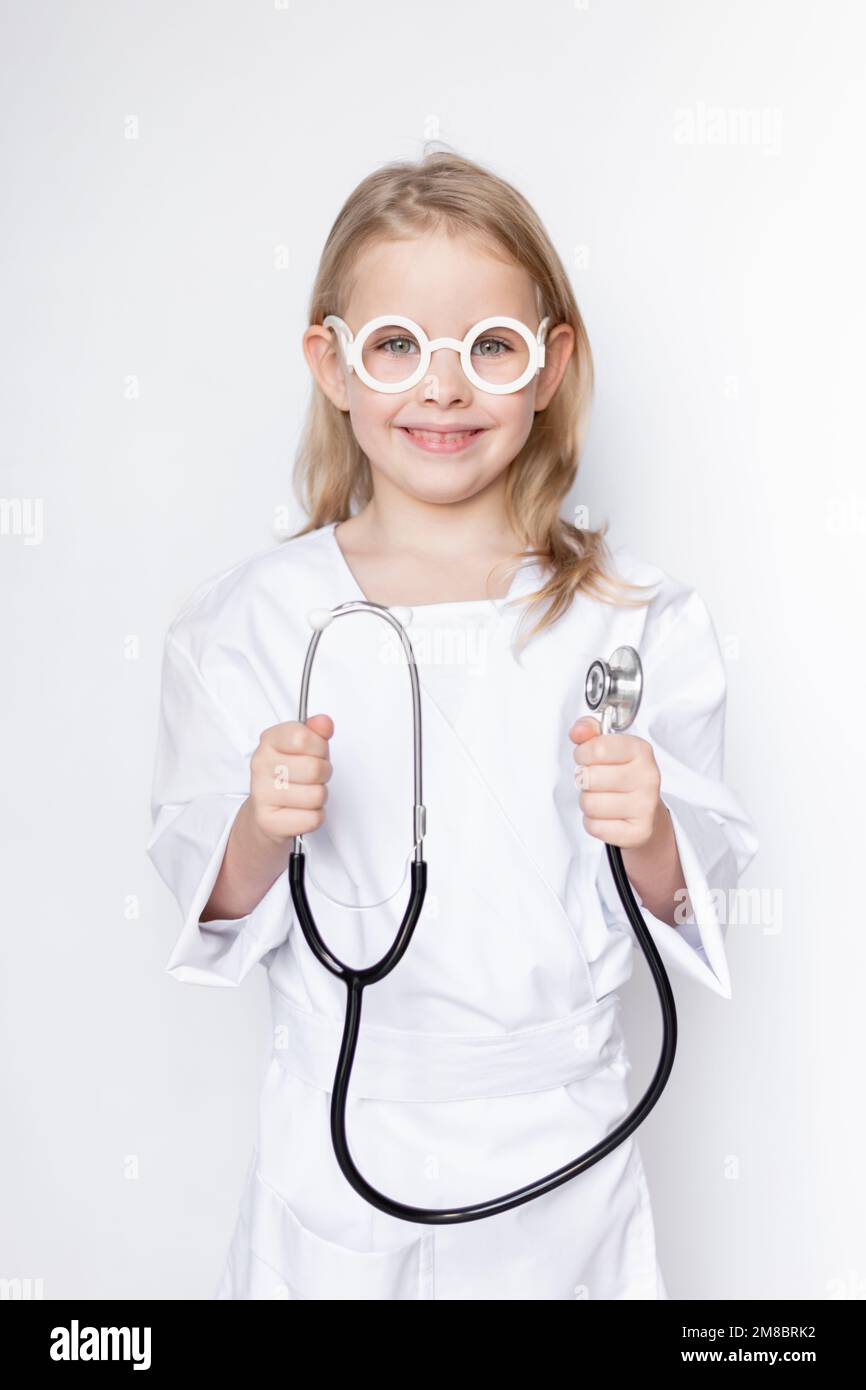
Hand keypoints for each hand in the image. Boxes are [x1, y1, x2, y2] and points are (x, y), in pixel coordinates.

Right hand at [249, 713, 333, 845]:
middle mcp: (261, 764)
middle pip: (315, 768)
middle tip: (313, 777)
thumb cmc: (290, 775)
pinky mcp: (268, 820)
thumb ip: (316, 732)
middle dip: (324, 774)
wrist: (266, 812)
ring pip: (316, 795)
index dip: (319, 746)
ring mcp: (261, 793)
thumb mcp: (304, 748)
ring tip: (306, 794)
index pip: (303, 737)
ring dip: (319, 797)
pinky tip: (301, 811)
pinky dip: (314, 817)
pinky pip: (312, 818)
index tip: (315, 752)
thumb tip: (324, 723)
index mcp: (269, 740)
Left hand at [569, 715, 666, 849]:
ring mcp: (645, 806)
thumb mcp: (609, 747)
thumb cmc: (622, 776)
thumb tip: (578, 731)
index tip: (588, 758)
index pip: (596, 749)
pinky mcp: (639, 831)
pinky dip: (593, 823)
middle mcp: (648, 777)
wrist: (647, 813)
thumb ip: (590, 731)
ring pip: (590, 804)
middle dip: (584, 781)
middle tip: (595, 782)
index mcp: (641, 751)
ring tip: (602, 799)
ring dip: (588, 802)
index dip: (583, 754)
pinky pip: (594, 826)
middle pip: (589, 778)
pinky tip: (607, 816)